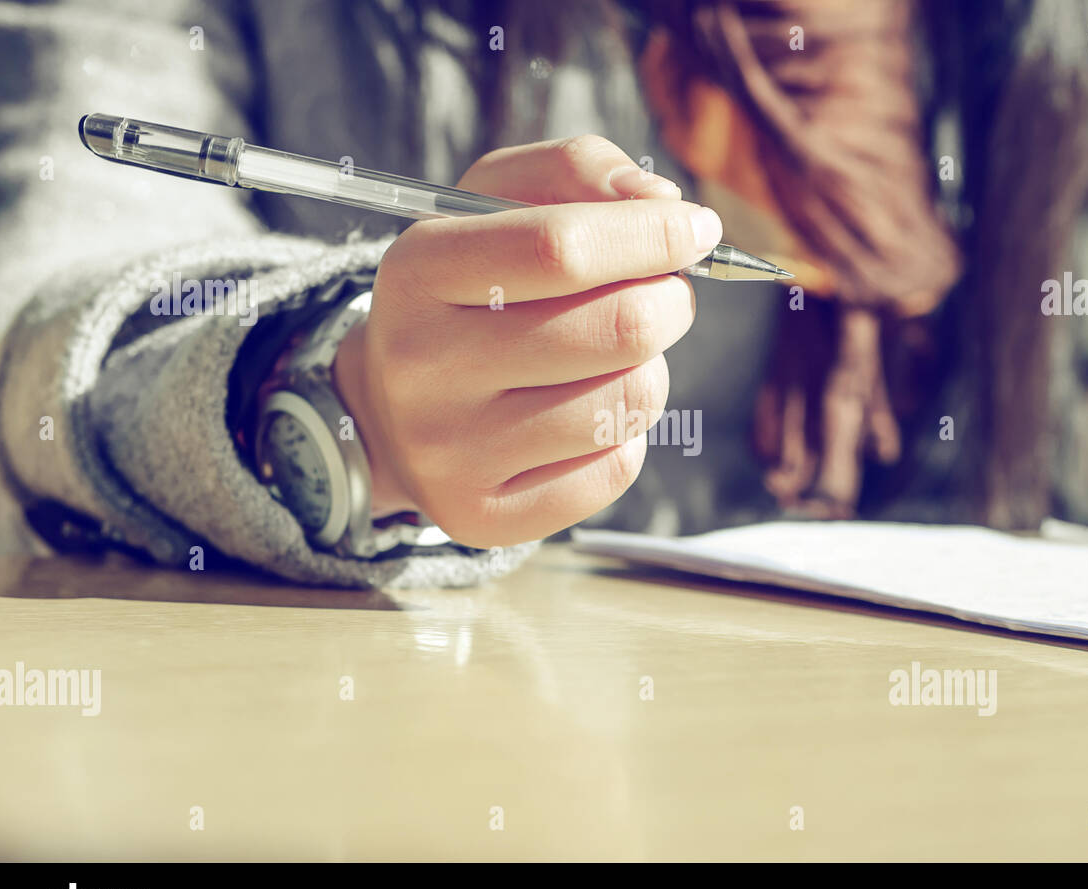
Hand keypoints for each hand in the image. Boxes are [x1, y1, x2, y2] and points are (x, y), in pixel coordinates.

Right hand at [333, 136, 721, 547]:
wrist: (389, 412)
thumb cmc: (467, 292)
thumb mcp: (492, 203)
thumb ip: (576, 172)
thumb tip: (664, 203)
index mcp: (418, 271)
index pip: (560, 249)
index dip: (653, 235)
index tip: (699, 229)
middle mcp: (423, 366)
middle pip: (617, 329)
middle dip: (670, 301)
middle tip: (664, 294)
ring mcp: (450, 452)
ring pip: (630, 400)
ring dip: (649, 368)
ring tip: (612, 357)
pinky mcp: (484, 517)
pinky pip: (616, 469)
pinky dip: (625, 434)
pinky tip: (585, 415)